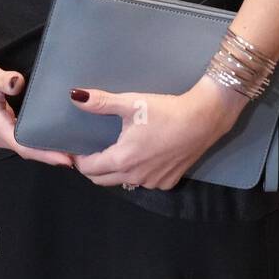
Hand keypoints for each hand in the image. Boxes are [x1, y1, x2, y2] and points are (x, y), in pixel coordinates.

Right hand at [0, 54, 73, 167]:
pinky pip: (24, 139)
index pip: (24, 146)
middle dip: (52, 156)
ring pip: (26, 147)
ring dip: (46, 150)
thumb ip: (3, 79)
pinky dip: (39, 141)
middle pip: (28, 151)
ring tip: (72, 149)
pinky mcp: (2, 126)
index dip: (46, 154)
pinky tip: (54, 137)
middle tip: (79, 156)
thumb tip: (18, 82)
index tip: (67, 160)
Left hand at [69, 77, 247, 189]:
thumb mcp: (132, 103)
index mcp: (122, 159)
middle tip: (94, 150)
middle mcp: (134, 177)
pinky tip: (146, 156)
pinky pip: (144, 182)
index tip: (76, 149)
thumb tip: (74, 96)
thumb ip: (101, 102)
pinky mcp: (168, 182)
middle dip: (93, 168)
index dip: (79, 160)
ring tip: (120, 150)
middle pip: (102, 180)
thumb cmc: (165, 110)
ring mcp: (152, 182)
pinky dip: (139, 173)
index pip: (88, 169)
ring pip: (124, 182)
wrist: (203, 118)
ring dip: (116, 171)